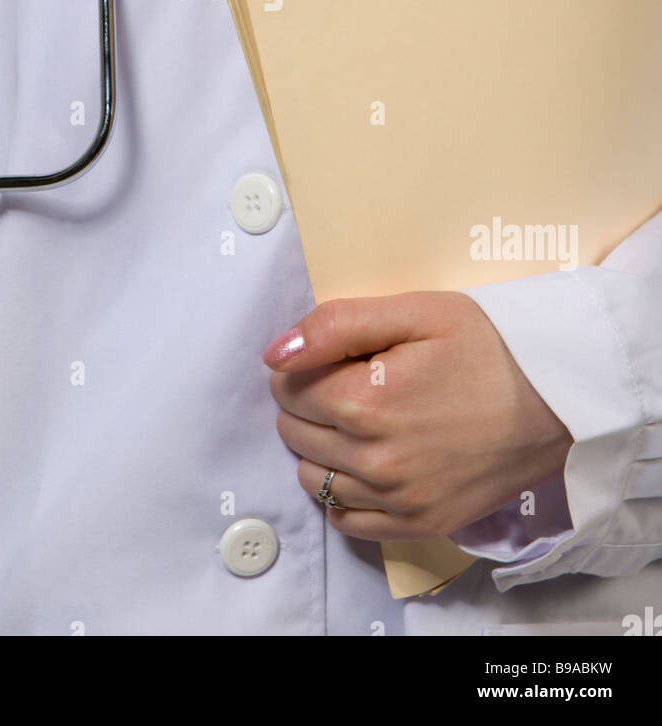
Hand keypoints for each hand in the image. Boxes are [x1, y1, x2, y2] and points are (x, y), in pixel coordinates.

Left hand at [263, 291, 572, 540]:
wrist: (559, 399)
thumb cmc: (489, 345)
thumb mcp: (415, 311)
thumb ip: (336, 326)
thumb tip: (276, 353)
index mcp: (365, 401)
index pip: (285, 385)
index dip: (305, 363)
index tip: (341, 354)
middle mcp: (374, 460)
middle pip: (293, 430)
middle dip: (309, 399)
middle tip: (355, 378)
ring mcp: (397, 498)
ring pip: (312, 475)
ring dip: (321, 443)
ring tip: (363, 416)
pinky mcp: (419, 522)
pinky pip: (346, 518)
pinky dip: (342, 491)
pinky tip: (366, 460)